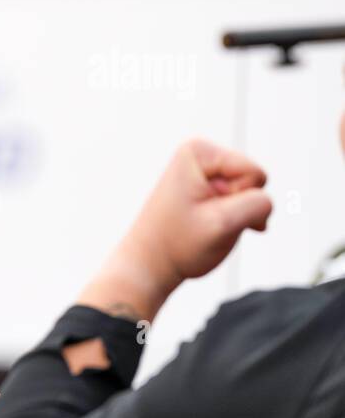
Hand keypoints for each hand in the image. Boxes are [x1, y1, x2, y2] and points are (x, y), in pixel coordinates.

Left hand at [84, 139, 272, 321]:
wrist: (149, 265)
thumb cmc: (179, 244)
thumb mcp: (222, 224)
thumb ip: (257, 204)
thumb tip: (268, 200)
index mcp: (198, 152)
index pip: (254, 173)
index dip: (239, 200)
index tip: (205, 213)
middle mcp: (200, 155)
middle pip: (254, 181)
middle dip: (238, 208)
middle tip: (205, 223)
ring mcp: (205, 173)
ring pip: (251, 195)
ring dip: (236, 217)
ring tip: (205, 227)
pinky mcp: (208, 189)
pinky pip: (242, 203)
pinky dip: (234, 220)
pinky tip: (212, 229)